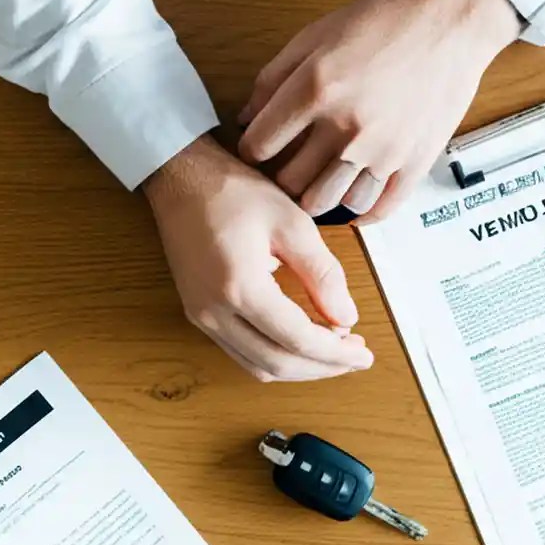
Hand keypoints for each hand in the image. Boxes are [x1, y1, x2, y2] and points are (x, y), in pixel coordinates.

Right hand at [144, 135, 374, 381]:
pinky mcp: (198, 314)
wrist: (180, 177)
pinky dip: (276, 356)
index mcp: (240, 286)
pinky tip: (301, 340)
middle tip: (356, 356)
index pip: (297, 340)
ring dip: (299, 367)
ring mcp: (201, 316)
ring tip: (334, 350)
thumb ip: (322, 274)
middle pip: (277, 364)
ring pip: (258, 367)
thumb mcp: (292, 223)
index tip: (365, 354)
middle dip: (322, 367)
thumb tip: (347, 318)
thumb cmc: (233, 191)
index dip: (336, 354)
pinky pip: (241, 353)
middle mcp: (214, 312)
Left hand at [238, 0, 519, 223]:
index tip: (258, 150)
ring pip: (331, 203)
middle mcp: (347, 126)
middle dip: (281, 178)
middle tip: (285, 170)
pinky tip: (352, 202)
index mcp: (316, 89)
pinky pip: (379, 208)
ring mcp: (382, 150)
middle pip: (292, 182)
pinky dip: (360, 213)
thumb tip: (248, 116)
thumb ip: (274, 78)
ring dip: (317, 199)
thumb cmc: (388, 20)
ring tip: (317, 185)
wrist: (450, 20)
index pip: (261, 145)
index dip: (252, 150)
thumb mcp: (316, 35)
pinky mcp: (413, 163)